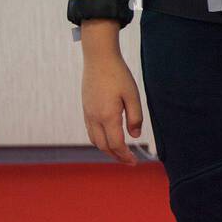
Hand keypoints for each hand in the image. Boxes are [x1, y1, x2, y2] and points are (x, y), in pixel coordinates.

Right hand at [81, 43, 143, 164]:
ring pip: (95, 140)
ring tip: (120, 152)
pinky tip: (109, 138)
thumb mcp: (133, 95)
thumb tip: (135, 136)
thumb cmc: (118, 75)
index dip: (125, 156)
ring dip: (107, 150)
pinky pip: (90, 131)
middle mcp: (94, 118)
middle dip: (116, 156)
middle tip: (129, 160)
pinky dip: (99, 140)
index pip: (116, 144)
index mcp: (108, 116)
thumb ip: (135, 117)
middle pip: (104, 146)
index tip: (134, 162)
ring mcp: (88, 114)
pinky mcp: (85, 109)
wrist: (99, 59)